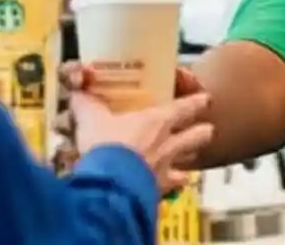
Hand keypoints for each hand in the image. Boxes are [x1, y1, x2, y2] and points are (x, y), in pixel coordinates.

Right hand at [55, 63, 208, 189]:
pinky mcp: (159, 190)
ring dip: (191, 158)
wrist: (109, 183)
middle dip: (203, 132)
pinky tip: (175, 185)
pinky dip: (175, 185)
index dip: (197, 102)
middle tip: (207, 129)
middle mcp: (168, 144)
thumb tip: (77, 95)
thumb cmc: (105, 145)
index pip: (185, 107)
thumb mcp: (91, 118)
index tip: (206, 99)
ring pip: (190, 161)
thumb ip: (86, 105)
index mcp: (156, 121)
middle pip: (198, 135)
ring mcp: (167, 169)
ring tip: (192, 155)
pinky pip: (174, 187)